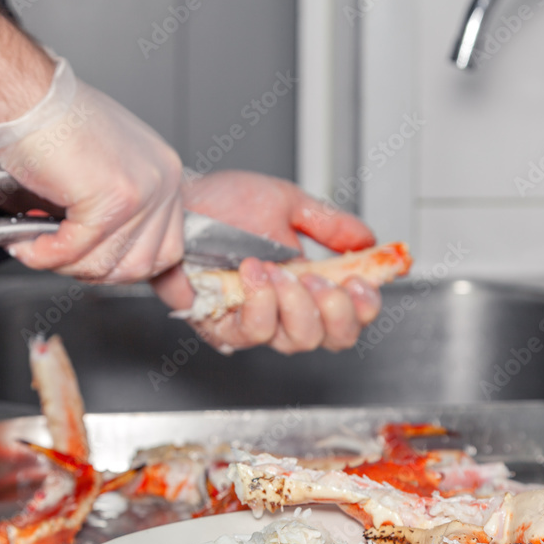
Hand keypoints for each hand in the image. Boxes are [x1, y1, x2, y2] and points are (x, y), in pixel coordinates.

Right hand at [0, 58, 183, 281]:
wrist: (24, 95)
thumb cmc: (52, 125)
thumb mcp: (103, 172)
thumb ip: (118, 214)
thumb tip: (111, 261)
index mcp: (166, 175)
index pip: (167, 250)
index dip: (124, 267)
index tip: (93, 267)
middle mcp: (164, 182)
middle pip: (142, 265)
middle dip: (93, 271)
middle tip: (60, 256)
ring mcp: (143, 191)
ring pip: (107, 264)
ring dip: (64, 264)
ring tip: (38, 245)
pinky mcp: (112, 198)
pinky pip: (76, 251)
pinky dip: (46, 255)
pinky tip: (28, 242)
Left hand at [151, 170, 383, 353]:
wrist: (176, 207)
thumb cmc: (220, 207)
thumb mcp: (286, 203)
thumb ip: (330, 223)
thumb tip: (368, 239)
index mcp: (308, 284)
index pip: (352, 315)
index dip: (365, 306)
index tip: (362, 281)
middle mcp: (287, 311)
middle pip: (333, 338)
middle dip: (335, 309)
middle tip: (320, 278)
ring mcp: (257, 323)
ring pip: (297, 340)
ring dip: (294, 302)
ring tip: (276, 269)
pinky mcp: (225, 329)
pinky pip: (256, 333)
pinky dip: (261, 302)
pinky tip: (253, 273)